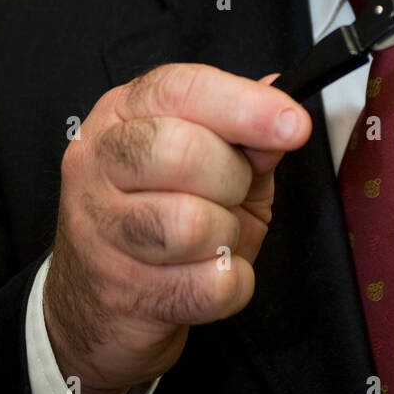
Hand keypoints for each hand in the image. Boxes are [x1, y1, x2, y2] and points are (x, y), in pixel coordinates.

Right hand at [43, 63, 309, 393]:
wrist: (105, 303)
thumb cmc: (168, 217)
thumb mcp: (215, 164)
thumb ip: (247, 138)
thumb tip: (283, 117)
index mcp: (122, 113)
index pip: (181, 89)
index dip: (246, 105)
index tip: (295, 126)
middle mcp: (98, 162)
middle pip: (182, 152)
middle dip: (233, 177)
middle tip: (234, 193)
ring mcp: (98, 228)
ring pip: (191, 225)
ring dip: (227, 236)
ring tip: (215, 239)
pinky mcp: (117, 292)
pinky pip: (208, 286)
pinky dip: (230, 285)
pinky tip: (207, 276)